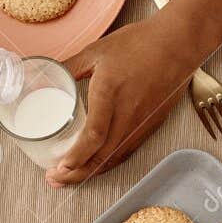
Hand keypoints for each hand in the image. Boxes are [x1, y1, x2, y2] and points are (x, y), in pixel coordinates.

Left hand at [47, 13, 199, 186]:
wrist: (178, 44)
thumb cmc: (140, 43)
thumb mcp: (96, 51)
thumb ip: (69, 65)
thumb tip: (43, 75)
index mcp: (110, 94)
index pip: (93, 136)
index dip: (76, 157)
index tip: (59, 167)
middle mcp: (128, 114)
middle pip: (102, 156)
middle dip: (77, 173)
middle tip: (56, 179)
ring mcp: (142, 122)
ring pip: (115, 157)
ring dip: (93, 171)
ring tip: (72, 177)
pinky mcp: (150, 125)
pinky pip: (127, 150)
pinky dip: (110, 162)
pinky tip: (97, 163)